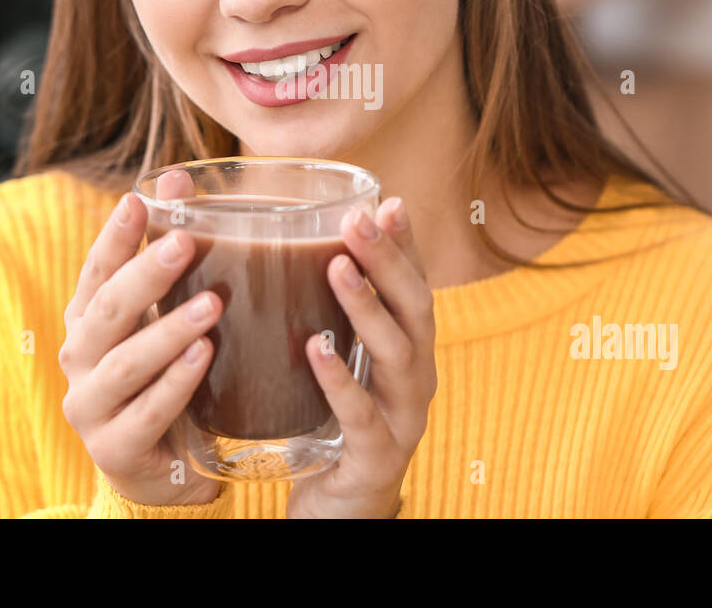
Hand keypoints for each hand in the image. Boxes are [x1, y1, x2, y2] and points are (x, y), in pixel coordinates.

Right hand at [59, 170, 223, 506]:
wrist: (162, 465)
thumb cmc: (165, 376)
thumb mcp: (166, 319)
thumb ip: (174, 261)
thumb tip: (184, 180)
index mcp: (89, 320)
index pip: (96, 271)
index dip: (116, 236)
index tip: (140, 200)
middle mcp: (79, 357)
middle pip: (107, 310)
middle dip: (145, 275)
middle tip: (185, 243)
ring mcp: (91, 405)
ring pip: (124, 363)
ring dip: (167, 331)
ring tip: (210, 306)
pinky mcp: (115, 448)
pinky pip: (147, 412)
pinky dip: (175, 383)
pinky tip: (203, 358)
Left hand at [286, 196, 436, 517]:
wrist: (337, 511)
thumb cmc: (333, 426)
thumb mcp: (334, 363)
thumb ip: (323, 313)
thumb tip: (296, 251)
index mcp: (407, 350)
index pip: (414, 286)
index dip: (403, 244)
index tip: (386, 200)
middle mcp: (416, 378)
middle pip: (415, 309)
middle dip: (388, 261)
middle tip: (356, 220)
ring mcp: (403, 418)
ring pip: (397, 355)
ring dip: (368, 308)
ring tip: (337, 269)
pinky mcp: (376, 456)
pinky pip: (362, 415)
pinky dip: (341, 380)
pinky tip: (315, 350)